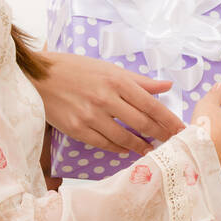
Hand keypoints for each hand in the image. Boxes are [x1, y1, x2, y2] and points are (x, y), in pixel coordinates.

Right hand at [35, 52, 183, 154]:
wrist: (38, 76)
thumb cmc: (76, 69)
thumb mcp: (109, 68)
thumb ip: (139, 80)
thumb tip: (167, 85)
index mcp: (117, 80)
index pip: (151, 104)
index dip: (169, 120)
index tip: (182, 130)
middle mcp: (106, 98)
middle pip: (142, 123)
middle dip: (161, 135)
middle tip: (174, 144)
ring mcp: (91, 115)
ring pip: (124, 137)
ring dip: (141, 146)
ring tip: (153, 151)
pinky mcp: (77, 129)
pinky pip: (104, 143)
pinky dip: (118, 148)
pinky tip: (127, 150)